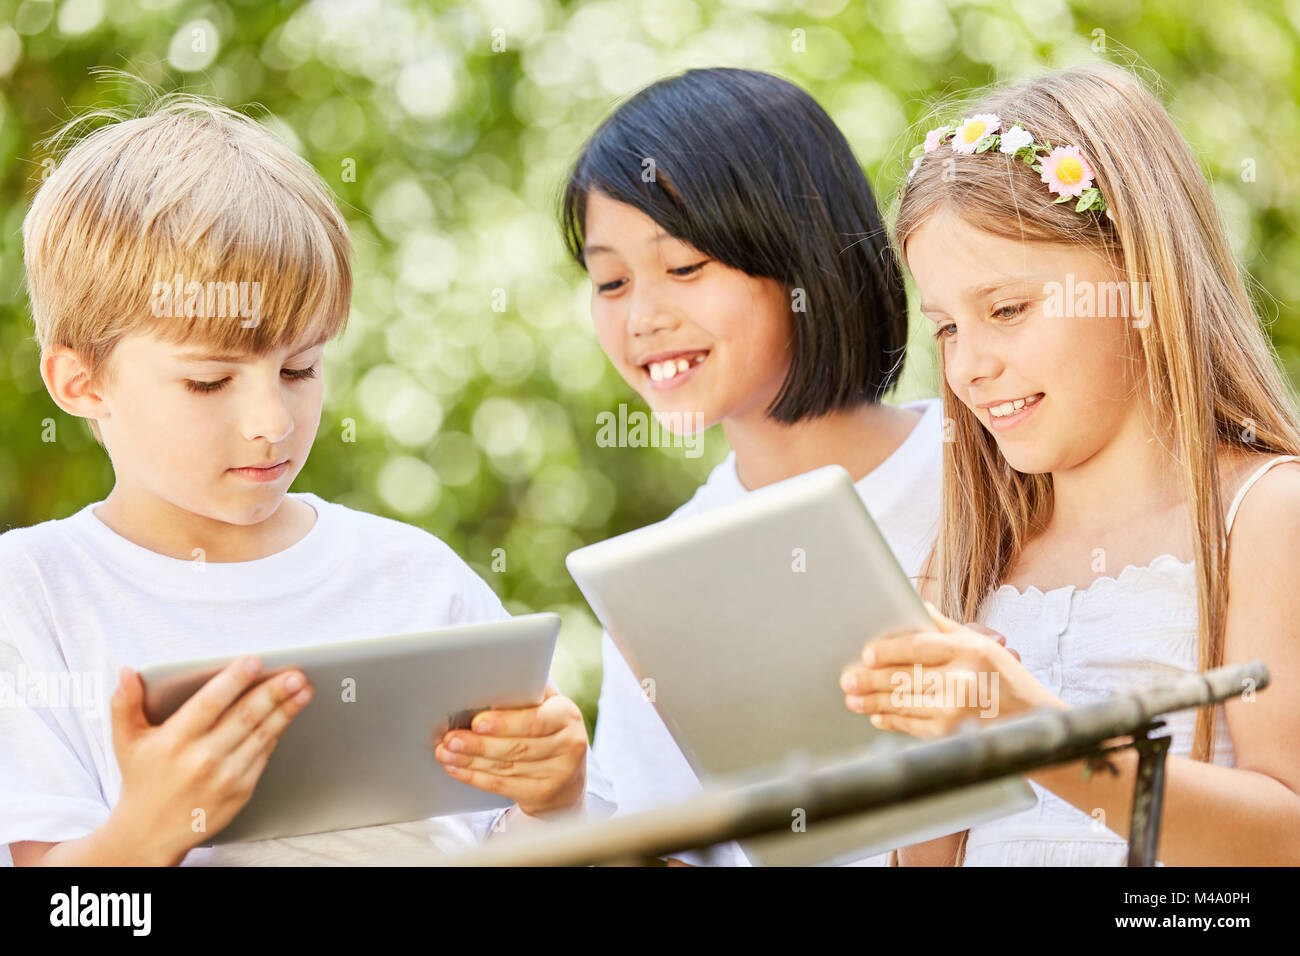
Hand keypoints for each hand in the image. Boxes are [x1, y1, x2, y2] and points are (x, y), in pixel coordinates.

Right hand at [109, 657, 312, 864]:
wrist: (151, 832)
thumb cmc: (143, 778)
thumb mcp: (126, 741)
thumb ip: (124, 704)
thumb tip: (126, 673)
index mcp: (175, 740)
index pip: (209, 703)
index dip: (234, 681)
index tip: (254, 662)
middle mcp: (201, 758)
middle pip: (245, 717)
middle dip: (273, 692)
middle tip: (295, 674)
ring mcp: (224, 776)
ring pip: (262, 734)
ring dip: (286, 710)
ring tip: (303, 690)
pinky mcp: (241, 790)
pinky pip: (264, 754)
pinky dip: (277, 732)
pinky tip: (288, 714)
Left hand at [433, 685, 587, 816]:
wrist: (567, 778)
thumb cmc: (548, 731)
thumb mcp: (546, 708)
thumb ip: (525, 696)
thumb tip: (485, 683)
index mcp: (568, 715)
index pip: (535, 721)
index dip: (505, 723)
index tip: (477, 723)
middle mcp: (569, 745)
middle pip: (517, 747)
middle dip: (478, 744)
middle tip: (450, 739)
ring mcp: (559, 774)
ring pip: (506, 766)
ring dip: (470, 760)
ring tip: (445, 752)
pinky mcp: (543, 795)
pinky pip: (502, 785)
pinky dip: (475, 777)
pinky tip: (456, 768)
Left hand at [840, 602, 1064, 737]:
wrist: (1032, 722)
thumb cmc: (1004, 678)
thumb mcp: (983, 644)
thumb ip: (947, 627)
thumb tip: (916, 606)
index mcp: (970, 650)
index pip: (918, 646)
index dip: (888, 650)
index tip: (866, 654)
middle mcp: (962, 679)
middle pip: (904, 676)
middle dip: (870, 679)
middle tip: (847, 679)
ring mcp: (956, 710)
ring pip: (903, 702)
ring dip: (873, 701)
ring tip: (853, 699)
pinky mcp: (952, 734)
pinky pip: (912, 725)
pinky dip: (891, 721)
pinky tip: (877, 716)